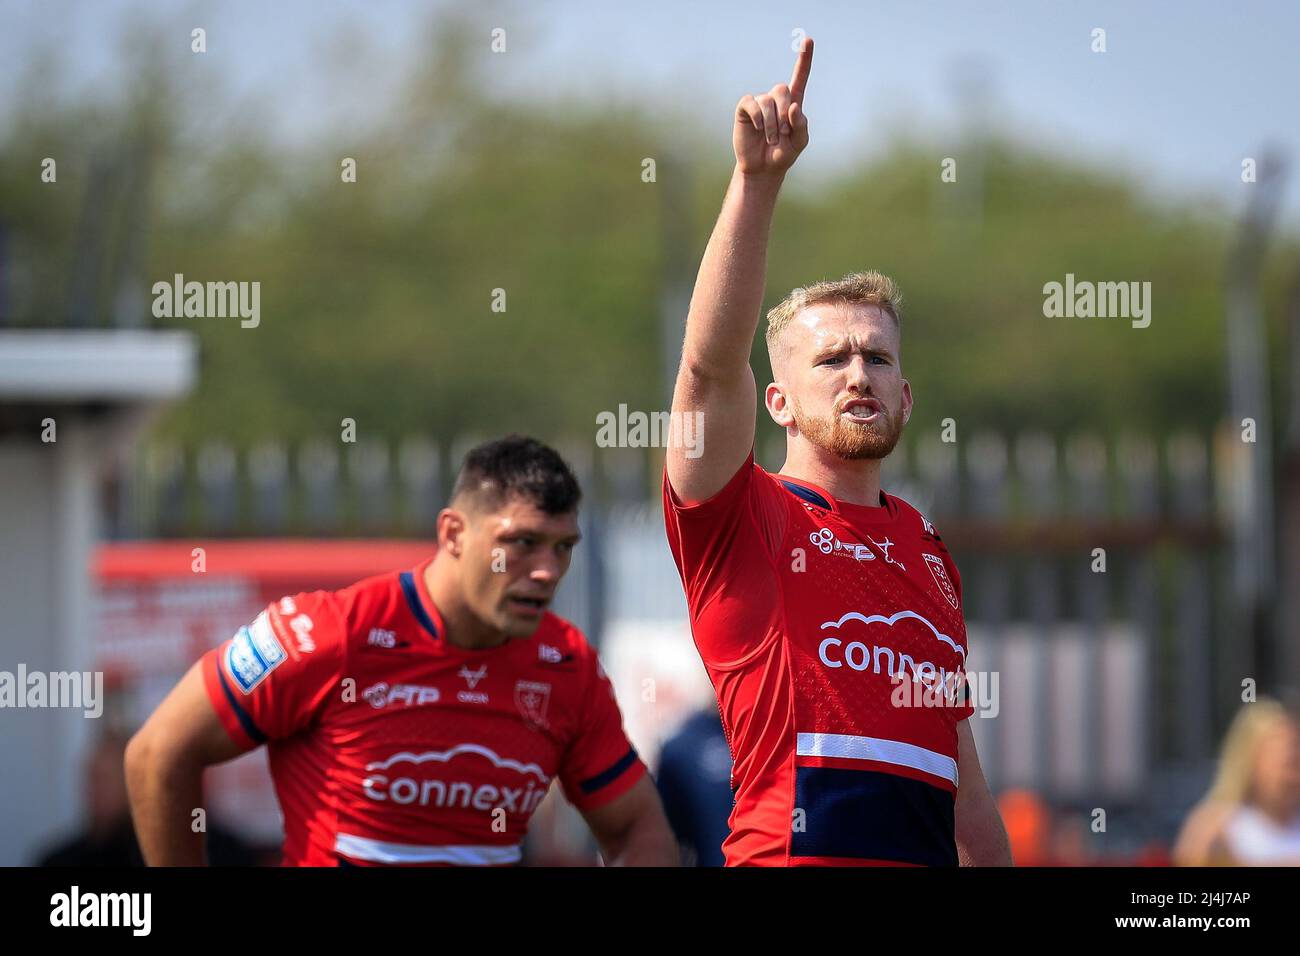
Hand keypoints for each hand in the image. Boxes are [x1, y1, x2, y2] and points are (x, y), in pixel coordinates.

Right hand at [733, 37, 811, 175]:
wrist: (762, 168)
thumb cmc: (783, 154)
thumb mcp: (799, 142)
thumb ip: (802, 125)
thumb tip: (793, 106)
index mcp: (792, 104)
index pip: (800, 77)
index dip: (804, 60)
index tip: (808, 41)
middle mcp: (775, 100)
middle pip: (782, 89)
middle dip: (784, 113)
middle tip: (783, 133)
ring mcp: (759, 104)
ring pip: (767, 101)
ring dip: (772, 123)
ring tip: (771, 139)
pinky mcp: (745, 109)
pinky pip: (751, 104)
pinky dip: (758, 117)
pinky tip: (758, 129)